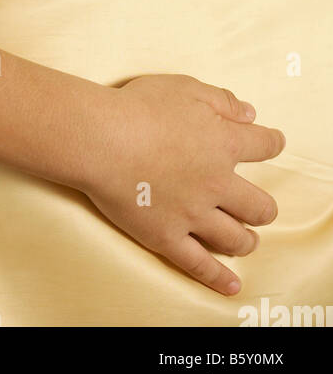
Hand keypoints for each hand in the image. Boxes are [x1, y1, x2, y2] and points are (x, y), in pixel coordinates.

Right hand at [79, 75, 284, 295]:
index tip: (272, 142)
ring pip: (236, 239)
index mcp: (223, 143)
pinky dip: (218, 278)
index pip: (264, 145)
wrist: (101, 139)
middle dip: (263, 207)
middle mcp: (217, 184)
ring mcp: (194, 215)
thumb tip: (249, 114)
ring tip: (246, 240)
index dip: (271, 142)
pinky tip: (232, 285)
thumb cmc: (138, 107)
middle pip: (259, 206)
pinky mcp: (168, 237)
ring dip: (246, 240)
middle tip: (257, 207)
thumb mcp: (184, 87)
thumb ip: (221, 100)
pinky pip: (200, 265)